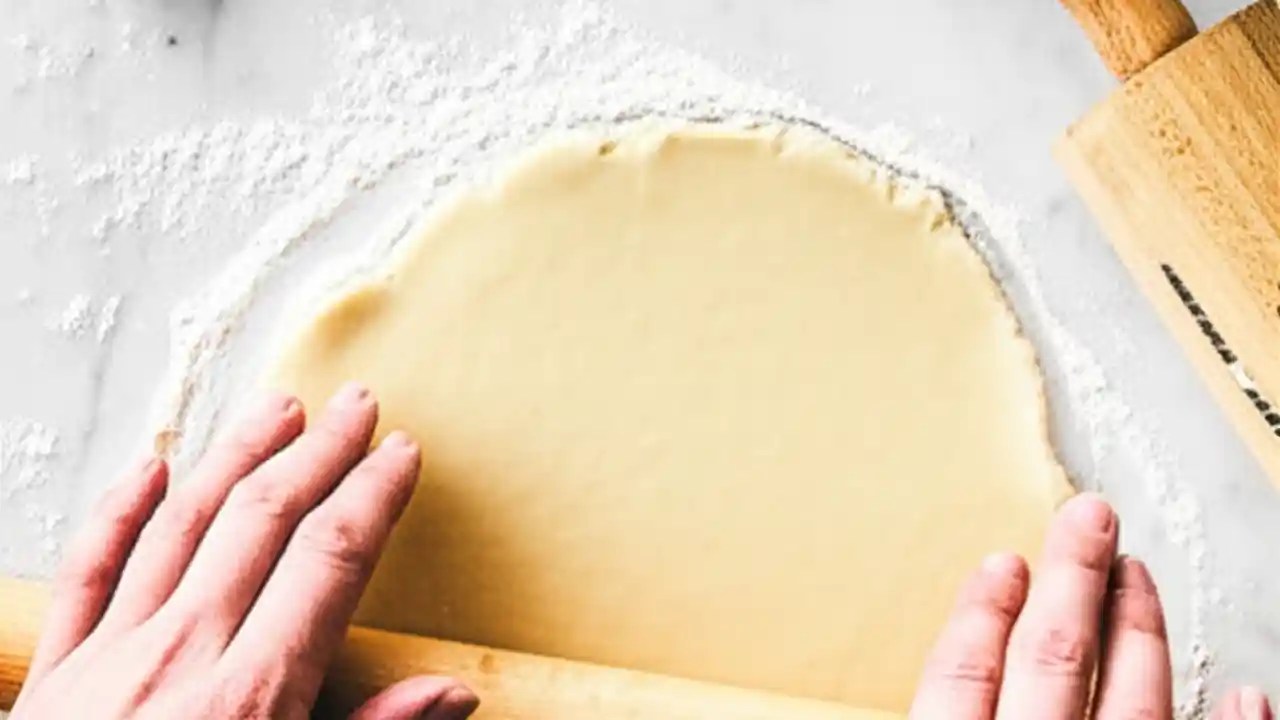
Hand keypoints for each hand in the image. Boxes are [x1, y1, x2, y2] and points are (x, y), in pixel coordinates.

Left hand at [12, 385, 477, 719]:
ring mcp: (111, 658)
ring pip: (182, 522)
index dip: (372, 495)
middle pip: (264, 520)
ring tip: (277, 407)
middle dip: (318, 452)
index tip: (401, 454)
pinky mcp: (54, 675)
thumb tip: (448, 693)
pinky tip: (152, 468)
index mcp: (254, 696)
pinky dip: (119, 511)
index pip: (330, 559)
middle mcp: (183, 656)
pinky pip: (87, 571)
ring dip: (236, 455)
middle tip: (356, 406)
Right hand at [910, 493, 1270, 719]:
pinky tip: (1248, 696)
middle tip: (1088, 518)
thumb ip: (942, 712)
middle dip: (1071, 580)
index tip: (1001, 564)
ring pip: (1131, 707)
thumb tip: (917, 683)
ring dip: (1139, 632)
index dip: (979, 615)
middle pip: (1051, 662)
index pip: (962, 677)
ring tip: (1137, 574)